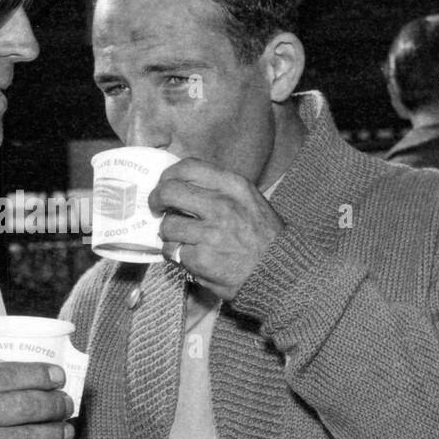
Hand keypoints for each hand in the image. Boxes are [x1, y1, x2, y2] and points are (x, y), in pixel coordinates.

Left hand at [149, 158, 282, 300]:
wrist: (281, 271)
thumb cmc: (264, 237)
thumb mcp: (249, 200)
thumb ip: (219, 190)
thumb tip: (183, 183)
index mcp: (233, 186)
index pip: (188, 167)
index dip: (168, 175)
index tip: (165, 184)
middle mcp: (221, 205)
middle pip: (169, 191)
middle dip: (156, 200)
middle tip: (157, 209)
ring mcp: (211, 233)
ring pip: (167, 225)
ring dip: (168, 234)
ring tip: (180, 239)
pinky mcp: (201, 258)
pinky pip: (172, 251)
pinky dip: (175, 255)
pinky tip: (189, 256)